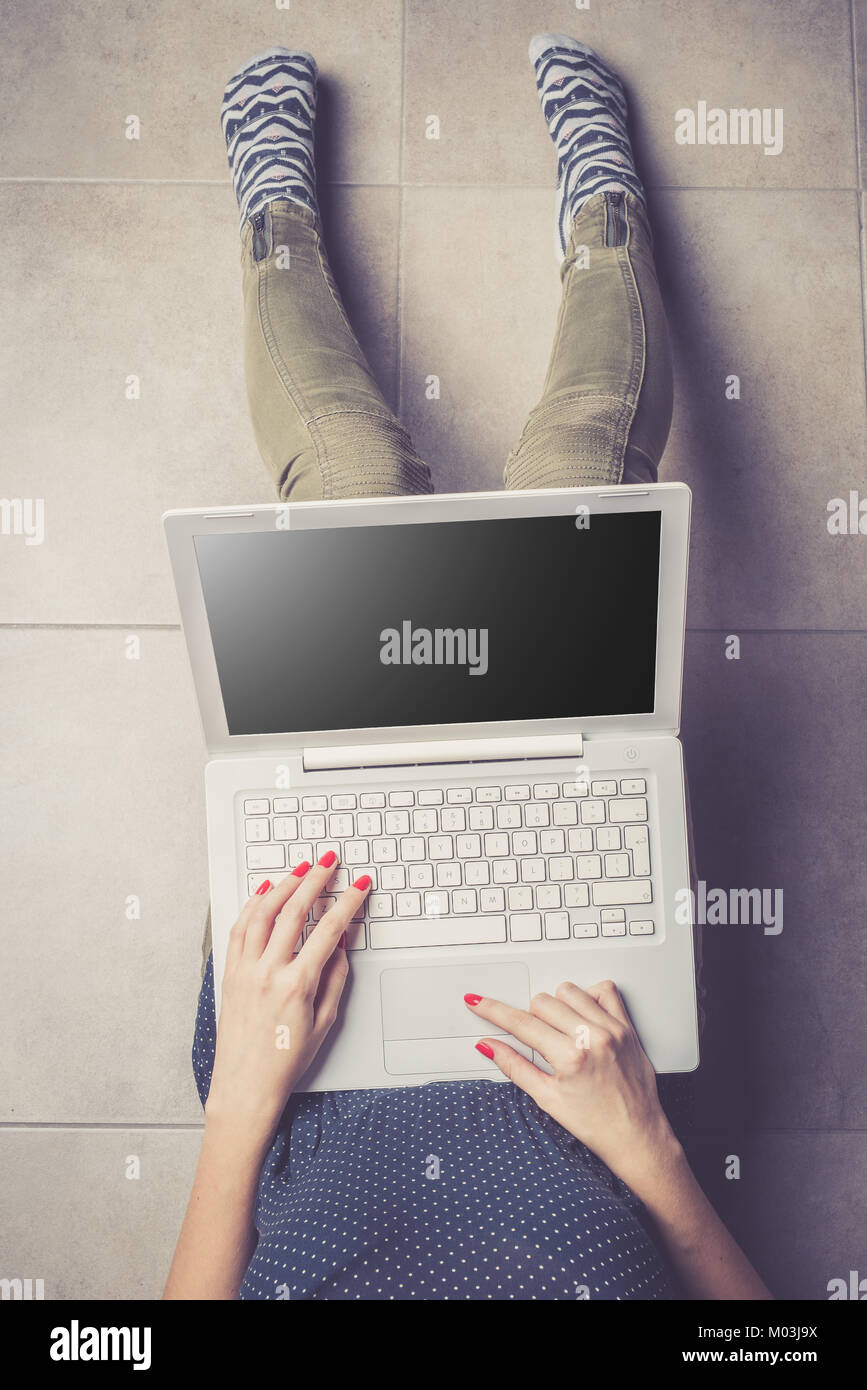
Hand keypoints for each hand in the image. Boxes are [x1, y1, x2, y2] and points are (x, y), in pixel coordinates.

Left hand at [204, 854, 370, 1152]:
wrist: (245, 1086)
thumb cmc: (285, 1061)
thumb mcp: (325, 1022)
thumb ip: (336, 978)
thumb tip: (342, 944)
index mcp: (297, 985)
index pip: (329, 930)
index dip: (348, 903)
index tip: (359, 886)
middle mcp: (268, 972)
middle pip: (294, 912)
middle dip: (315, 880)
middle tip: (329, 863)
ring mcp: (245, 970)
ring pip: (263, 913)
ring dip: (283, 885)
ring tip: (300, 869)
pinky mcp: (230, 973)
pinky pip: (239, 929)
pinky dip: (252, 905)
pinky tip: (263, 892)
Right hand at [465, 980, 680, 1190]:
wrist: (636, 1137)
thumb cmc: (596, 1124)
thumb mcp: (547, 1099)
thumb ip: (514, 1067)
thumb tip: (489, 1046)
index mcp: (570, 1057)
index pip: (521, 1023)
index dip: (493, 1010)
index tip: (478, 1001)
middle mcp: (593, 1037)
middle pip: (542, 1001)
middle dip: (532, 1017)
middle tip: (539, 1041)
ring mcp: (613, 1029)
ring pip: (570, 991)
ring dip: (559, 1006)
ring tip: (563, 1031)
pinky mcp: (628, 1027)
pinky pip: (605, 991)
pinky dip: (590, 997)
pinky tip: (586, 1017)